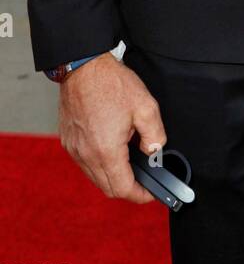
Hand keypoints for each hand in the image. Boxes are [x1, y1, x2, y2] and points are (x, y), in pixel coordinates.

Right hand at [59, 53, 166, 202]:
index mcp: (106, 150)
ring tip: (129, 162)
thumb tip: (154, 152)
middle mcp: (86, 155)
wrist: (84, 67)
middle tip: (143, 180)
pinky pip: (84, 164)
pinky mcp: (68, 142)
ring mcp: (74, 149)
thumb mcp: (146, 107)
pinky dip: (99, 165)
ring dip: (112, 177)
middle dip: (127, 189)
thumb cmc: (112, 84)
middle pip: (107, 188)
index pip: (122, 188)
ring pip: (94, 178)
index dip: (140, 195)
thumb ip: (155, 136)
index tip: (151, 193)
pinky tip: (111, 150)